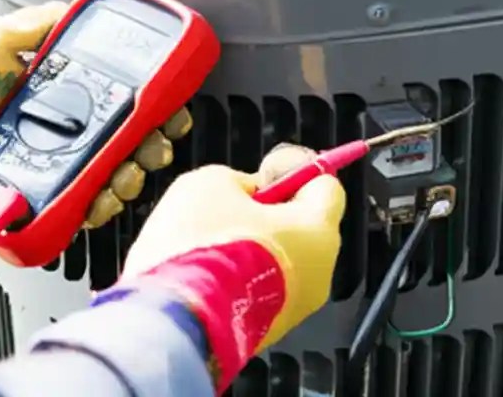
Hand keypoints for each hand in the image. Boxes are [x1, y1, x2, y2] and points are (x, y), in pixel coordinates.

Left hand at [0, 3, 190, 227]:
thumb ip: (38, 22)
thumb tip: (71, 8)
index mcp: (55, 94)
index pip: (118, 104)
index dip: (149, 111)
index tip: (168, 113)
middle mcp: (54, 130)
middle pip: (119, 148)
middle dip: (146, 152)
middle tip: (151, 150)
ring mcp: (42, 163)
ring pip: (101, 181)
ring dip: (124, 184)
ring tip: (124, 179)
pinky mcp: (25, 193)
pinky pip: (67, 209)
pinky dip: (88, 211)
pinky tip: (96, 204)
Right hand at [114, 144, 344, 390]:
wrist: (176, 320)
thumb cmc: (202, 248)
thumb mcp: (212, 183)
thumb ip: (242, 180)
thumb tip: (247, 193)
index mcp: (318, 230)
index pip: (326, 187)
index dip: (295, 171)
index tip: (266, 172)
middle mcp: (319, 274)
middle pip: (303, 226)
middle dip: (270, 212)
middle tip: (232, 207)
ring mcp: (295, 308)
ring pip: (281, 261)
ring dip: (253, 246)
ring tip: (211, 243)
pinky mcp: (267, 332)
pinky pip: (261, 290)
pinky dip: (241, 278)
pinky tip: (208, 273)